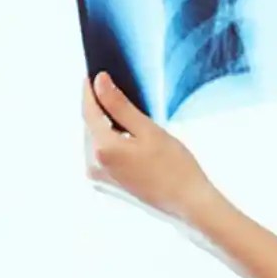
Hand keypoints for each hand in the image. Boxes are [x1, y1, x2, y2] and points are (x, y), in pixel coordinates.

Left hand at [81, 72, 218, 223]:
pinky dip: (111, 142)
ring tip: (126, 114)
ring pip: (95, 140)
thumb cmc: (175, 167)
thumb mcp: (149, 130)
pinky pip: (102, 155)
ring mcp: (98, 179)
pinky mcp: (107, 186)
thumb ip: (120, 105)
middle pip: (89, 126)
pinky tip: (129, 138)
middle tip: (114, 89)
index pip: (88, 111)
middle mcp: (93, 166)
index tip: (93, 73)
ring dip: (105, 126)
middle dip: (99, 108)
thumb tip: (99, 82)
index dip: (90, 90)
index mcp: (102, 149)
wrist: (188, 204)